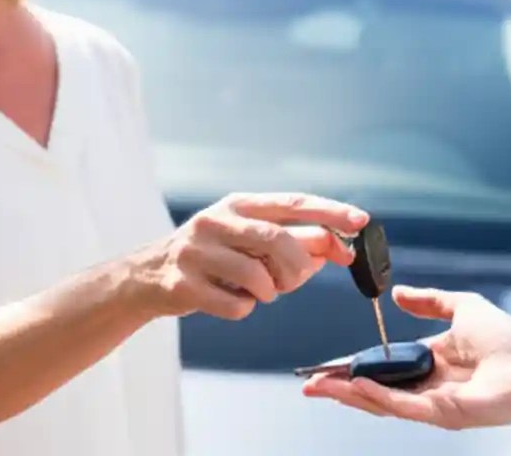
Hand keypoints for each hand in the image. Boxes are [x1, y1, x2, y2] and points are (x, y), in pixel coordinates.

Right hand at [132, 192, 368, 320]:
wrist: (150, 276)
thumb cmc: (215, 256)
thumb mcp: (249, 239)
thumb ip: (292, 241)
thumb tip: (336, 248)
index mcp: (238, 204)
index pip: (292, 202)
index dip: (329, 211)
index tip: (360, 221)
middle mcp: (215, 220)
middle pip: (276, 240)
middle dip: (297, 266)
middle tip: (296, 280)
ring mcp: (196, 251)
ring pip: (257, 277)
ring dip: (269, 292)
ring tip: (259, 291)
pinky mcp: (183, 284)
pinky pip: (236, 306)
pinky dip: (244, 309)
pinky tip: (231, 300)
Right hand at [303, 286, 510, 429]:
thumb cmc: (509, 339)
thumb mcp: (462, 307)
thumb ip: (429, 301)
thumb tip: (397, 296)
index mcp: (431, 361)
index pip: (384, 365)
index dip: (354, 365)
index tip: (326, 364)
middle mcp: (428, 385)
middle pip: (375, 388)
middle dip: (340, 387)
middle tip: (309, 383)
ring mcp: (432, 403)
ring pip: (381, 401)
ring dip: (349, 395)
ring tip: (320, 387)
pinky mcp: (441, 414)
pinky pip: (402, 406)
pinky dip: (376, 398)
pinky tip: (354, 388)